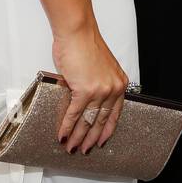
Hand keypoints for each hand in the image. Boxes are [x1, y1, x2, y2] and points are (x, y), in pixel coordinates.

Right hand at [52, 24, 128, 154]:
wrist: (77, 33)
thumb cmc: (85, 45)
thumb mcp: (100, 68)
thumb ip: (97, 85)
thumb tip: (85, 102)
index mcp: (119, 83)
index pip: (115, 113)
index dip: (107, 129)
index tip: (102, 141)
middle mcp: (112, 88)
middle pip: (101, 120)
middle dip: (91, 138)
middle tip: (84, 149)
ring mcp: (99, 91)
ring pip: (87, 120)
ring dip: (78, 136)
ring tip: (71, 147)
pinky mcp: (84, 90)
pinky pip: (74, 114)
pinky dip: (67, 126)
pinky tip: (63, 134)